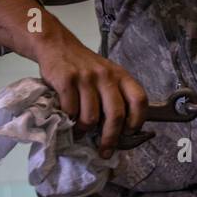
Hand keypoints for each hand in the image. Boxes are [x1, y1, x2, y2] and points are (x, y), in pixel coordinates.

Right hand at [35, 29, 147, 158]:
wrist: (57, 45)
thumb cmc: (85, 66)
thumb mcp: (107, 75)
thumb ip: (115, 96)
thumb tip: (121, 130)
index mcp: (121, 76)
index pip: (139, 100)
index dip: (137, 120)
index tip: (129, 134)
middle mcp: (106, 76)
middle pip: (116, 115)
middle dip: (110, 138)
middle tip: (105, 150)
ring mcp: (86, 77)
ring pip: (91, 117)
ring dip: (86, 131)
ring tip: (82, 133)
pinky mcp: (66, 79)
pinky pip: (71, 110)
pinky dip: (70, 120)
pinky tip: (69, 120)